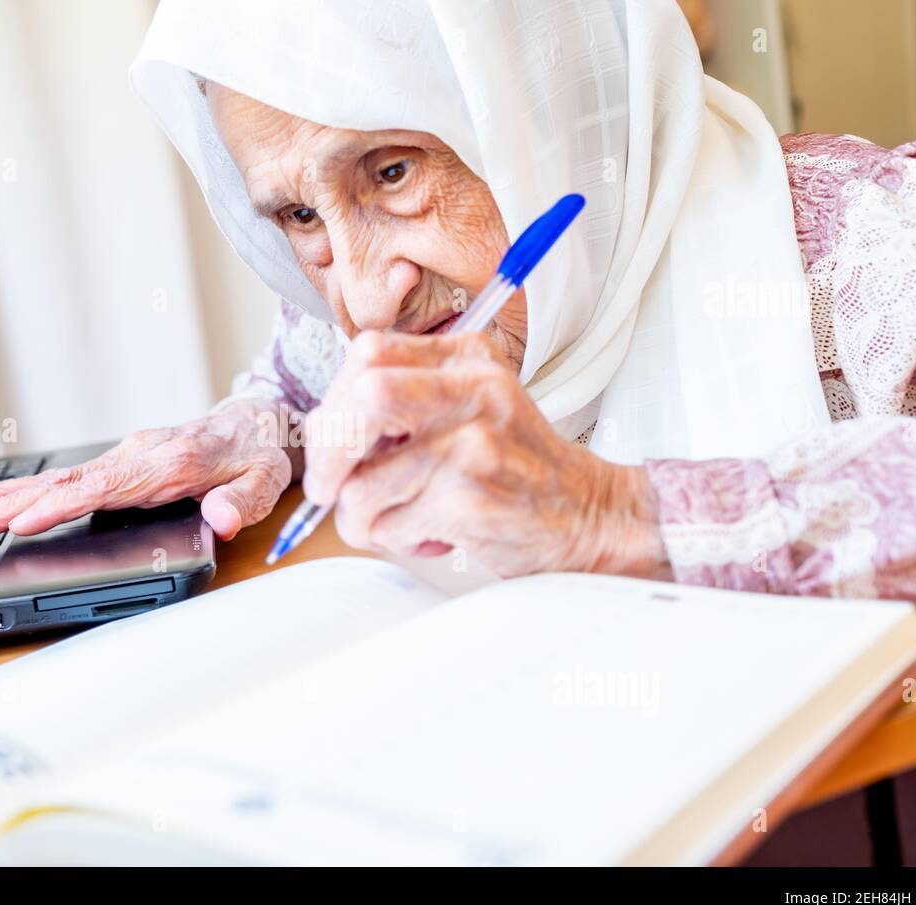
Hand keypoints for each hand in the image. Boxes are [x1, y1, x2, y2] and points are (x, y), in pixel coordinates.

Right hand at [0, 400, 293, 538]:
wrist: (258, 423)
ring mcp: (127, 456)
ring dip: (12, 498)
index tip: (19, 523)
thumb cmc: (259, 455)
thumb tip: (222, 519)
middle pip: (67, 484)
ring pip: (61, 479)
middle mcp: (139, 455)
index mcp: (169, 463)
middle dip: (13, 506)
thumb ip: (243, 502)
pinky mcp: (123, 461)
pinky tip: (2, 495)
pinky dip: (33, 488)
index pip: (103, 489)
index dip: (59, 508)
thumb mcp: (264, 482)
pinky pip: (72, 477)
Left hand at [301, 331, 669, 578]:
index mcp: (467, 357)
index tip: (333, 441)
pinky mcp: (468, 499)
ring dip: (362, 516)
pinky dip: (395, 540)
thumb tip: (325, 431)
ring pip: (362, 482)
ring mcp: (471, 445)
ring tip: (399, 520)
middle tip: (330, 488)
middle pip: (362, 398)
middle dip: (329, 454)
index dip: (334, 402)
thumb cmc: (519, 468)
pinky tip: (429, 536)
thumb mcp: (474, 405)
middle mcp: (473, 390)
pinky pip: (388, 525)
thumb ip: (409, 399)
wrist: (590, 516)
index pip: (368, 354)